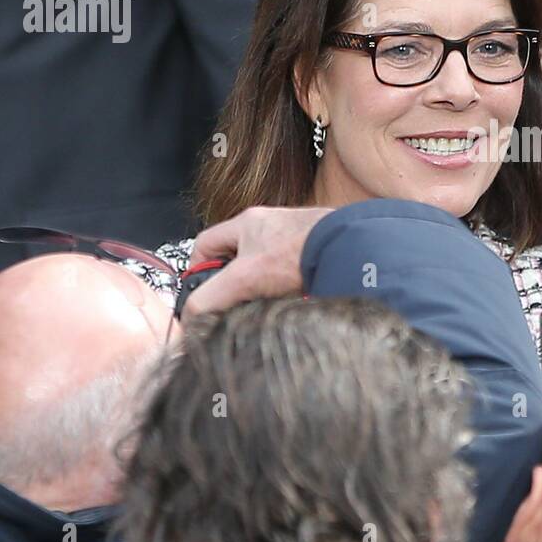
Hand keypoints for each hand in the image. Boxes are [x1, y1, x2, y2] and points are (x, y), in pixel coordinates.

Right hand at [183, 206, 333, 316]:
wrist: (350, 250)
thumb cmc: (299, 252)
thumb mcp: (243, 279)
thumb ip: (210, 298)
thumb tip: (191, 318)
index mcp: (246, 222)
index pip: (205, 243)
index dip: (197, 269)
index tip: (200, 293)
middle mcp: (271, 226)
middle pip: (236, 258)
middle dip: (232, 283)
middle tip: (234, 304)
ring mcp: (295, 238)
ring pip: (264, 269)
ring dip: (261, 289)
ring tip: (265, 307)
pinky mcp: (315, 253)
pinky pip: (292, 275)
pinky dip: (288, 290)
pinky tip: (291, 303)